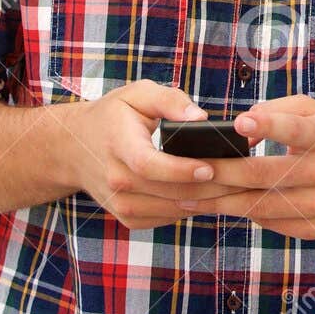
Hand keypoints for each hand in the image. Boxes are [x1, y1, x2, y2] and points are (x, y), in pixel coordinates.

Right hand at [69, 79, 223, 230]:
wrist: (73, 149)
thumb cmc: (112, 116)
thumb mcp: (136, 94)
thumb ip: (169, 100)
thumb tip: (200, 118)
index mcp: (119, 147)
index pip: (150, 166)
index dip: (182, 170)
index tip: (211, 166)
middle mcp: (117, 181)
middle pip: (168, 192)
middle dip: (209, 186)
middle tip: (242, 178)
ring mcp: (121, 204)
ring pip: (172, 210)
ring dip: (206, 201)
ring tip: (237, 188)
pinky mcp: (128, 218)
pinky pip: (167, 218)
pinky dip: (191, 208)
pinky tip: (213, 195)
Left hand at [175, 95, 314, 239]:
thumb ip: (277, 112)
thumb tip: (238, 128)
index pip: (295, 130)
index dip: (268, 126)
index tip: (240, 124)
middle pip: (263, 175)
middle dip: (220, 173)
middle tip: (185, 168)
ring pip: (260, 206)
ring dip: (220, 202)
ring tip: (186, 197)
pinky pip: (271, 223)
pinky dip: (243, 214)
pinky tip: (217, 208)